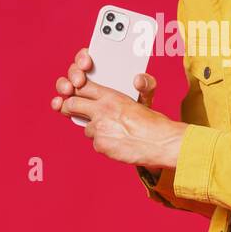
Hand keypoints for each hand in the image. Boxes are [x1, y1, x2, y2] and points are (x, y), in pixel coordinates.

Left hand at [50, 48, 185, 168]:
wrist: (161, 143)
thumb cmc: (153, 123)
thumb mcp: (136, 102)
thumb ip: (116, 99)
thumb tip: (114, 94)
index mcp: (111, 96)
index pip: (82, 86)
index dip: (74, 89)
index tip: (73, 91)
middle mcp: (102, 110)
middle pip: (71, 104)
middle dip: (68, 107)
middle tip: (71, 110)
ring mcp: (99, 128)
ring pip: (85, 127)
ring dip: (94, 129)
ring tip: (112, 131)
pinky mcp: (100, 145)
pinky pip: (95, 143)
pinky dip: (104, 144)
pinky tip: (118, 143)